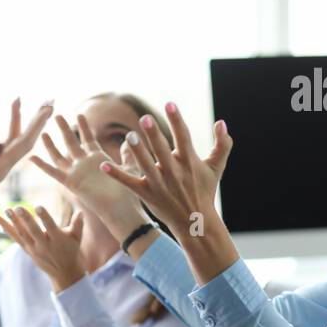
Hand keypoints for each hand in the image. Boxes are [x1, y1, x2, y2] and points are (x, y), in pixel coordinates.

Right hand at [0, 98, 52, 225]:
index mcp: (1, 167)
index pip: (25, 143)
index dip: (37, 125)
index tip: (49, 107)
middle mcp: (1, 165)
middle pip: (25, 139)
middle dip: (36, 120)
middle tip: (48, 100)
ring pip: (10, 138)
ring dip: (16, 118)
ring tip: (18, 98)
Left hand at [0, 206, 85, 292]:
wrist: (64, 273)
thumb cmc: (71, 250)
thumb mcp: (78, 238)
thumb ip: (78, 225)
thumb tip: (81, 212)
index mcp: (57, 240)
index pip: (50, 227)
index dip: (44, 217)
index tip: (38, 207)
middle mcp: (44, 245)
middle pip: (33, 231)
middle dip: (26, 220)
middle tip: (18, 207)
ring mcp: (33, 248)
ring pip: (21, 234)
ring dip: (13, 222)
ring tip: (6, 209)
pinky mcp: (26, 249)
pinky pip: (14, 236)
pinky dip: (4, 226)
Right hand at [30, 113, 148, 239]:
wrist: (122, 207)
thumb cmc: (129, 190)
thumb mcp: (129, 167)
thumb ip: (127, 153)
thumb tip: (130, 139)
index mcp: (98, 159)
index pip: (88, 139)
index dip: (84, 127)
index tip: (79, 114)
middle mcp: (85, 164)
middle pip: (71, 142)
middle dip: (64, 129)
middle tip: (56, 115)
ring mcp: (77, 173)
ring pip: (60, 155)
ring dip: (51, 144)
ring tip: (43, 132)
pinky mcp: (71, 183)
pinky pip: (53, 172)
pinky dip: (42, 165)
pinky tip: (31, 158)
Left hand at [100, 102, 231, 236]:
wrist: (195, 222)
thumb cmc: (204, 190)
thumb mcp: (217, 167)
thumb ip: (223, 144)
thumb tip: (221, 122)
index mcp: (189, 161)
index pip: (183, 137)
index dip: (177, 120)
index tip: (169, 104)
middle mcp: (174, 172)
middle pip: (162, 150)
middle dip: (154, 135)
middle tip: (145, 118)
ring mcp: (159, 184)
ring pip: (146, 165)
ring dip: (137, 151)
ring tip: (128, 136)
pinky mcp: (146, 194)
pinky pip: (129, 182)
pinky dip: (116, 174)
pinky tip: (103, 164)